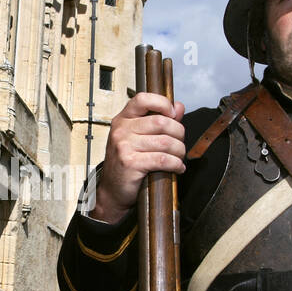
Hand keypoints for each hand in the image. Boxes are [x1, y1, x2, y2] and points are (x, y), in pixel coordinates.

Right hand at [90, 92, 186, 222]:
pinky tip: (177, 167)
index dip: (162, 103)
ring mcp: (124, 147)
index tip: (173, 114)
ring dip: (179, 151)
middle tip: (180, 143)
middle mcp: (121, 130)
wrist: (112, 191)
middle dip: (179, 133)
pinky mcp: (131, 163)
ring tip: (179, 157)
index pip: (143, 99)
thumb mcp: (138, 137)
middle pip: (162, 122)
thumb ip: (159, 120)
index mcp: (123, 120)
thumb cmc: (126, 164)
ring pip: (166, 142)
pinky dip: (176, 164)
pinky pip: (163, 159)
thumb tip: (178, 106)